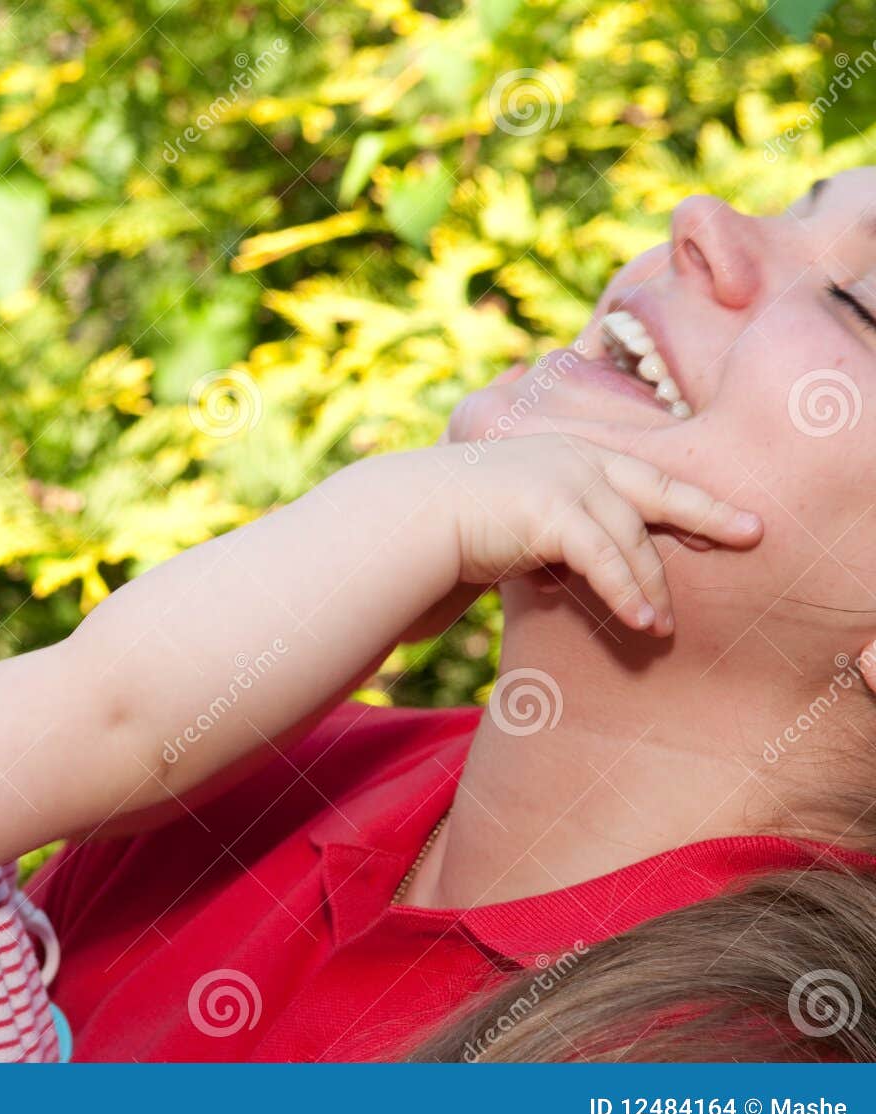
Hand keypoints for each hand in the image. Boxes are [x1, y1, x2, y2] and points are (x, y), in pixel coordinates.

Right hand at [435, 432, 763, 635]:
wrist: (396, 525)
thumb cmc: (434, 535)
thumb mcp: (500, 531)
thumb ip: (538, 545)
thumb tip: (556, 579)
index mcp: (558, 454)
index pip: (632, 475)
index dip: (676, 498)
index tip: (714, 516)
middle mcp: (568, 456)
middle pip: (655, 487)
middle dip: (707, 510)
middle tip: (751, 532)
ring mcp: (562, 477)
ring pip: (632, 533)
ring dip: (651, 583)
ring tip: (662, 625)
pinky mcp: (552, 509)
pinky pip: (605, 557)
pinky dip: (626, 591)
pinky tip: (642, 622)